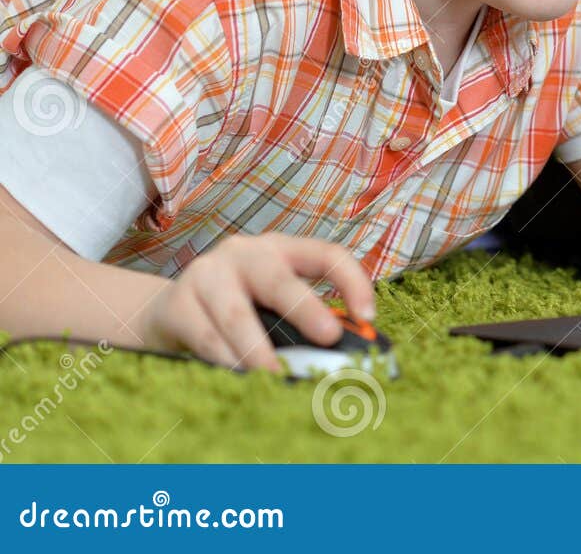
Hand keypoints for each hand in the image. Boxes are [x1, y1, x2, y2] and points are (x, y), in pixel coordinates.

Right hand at [137, 232, 375, 371]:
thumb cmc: (237, 308)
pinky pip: (206, 337)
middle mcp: (245, 254)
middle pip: (278, 279)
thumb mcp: (272, 302)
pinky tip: (240, 377)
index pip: (326, 254)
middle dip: (305, 309)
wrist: (166, 312)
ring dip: (259, 350)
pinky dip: (226, 360)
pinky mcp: (177, 303)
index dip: (352, 281)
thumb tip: (349, 353)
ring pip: (237, 314)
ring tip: (278, 375)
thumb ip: (303, 319)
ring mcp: (206, 274)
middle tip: (328, 337)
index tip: (368, 318)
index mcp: (281, 249)